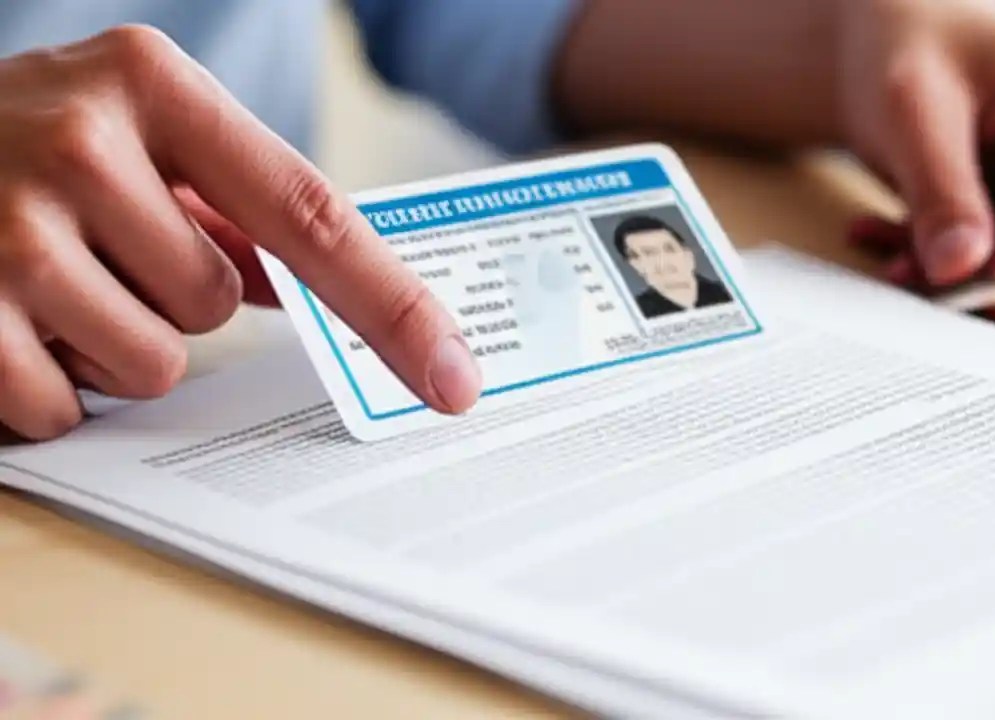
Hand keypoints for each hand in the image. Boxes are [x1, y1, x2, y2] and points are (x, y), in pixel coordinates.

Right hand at [0, 26, 479, 439]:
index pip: (312, 215)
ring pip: (150, 363)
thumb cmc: (34, 144)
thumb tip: (338, 294)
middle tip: (96, 247)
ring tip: (47, 279)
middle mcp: (79, 138)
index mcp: (154, 84)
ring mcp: (5, 224)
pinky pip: (64, 404)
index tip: (454, 375)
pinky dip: (49, 383)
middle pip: (214, 304)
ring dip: (111, 342)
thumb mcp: (138, 137)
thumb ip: (238, 207)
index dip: (392, 307)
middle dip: (167, 297)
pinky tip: (6, 317)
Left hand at [839, 0, 994, 291]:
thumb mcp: (912, 114)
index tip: (993, 283)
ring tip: (895, 261)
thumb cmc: (909, 47)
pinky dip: (944, 264)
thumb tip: (958, 268)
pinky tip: (888, 242)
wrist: (886, 41)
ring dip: (965, 278)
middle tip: (942, 295)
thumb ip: (938, 190)